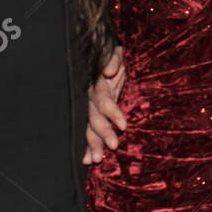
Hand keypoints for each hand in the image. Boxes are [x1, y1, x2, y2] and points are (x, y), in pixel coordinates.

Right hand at [83, 48, 126, 163]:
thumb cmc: (109, 55)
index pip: (104, 100)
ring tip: (95, 160)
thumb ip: (112, 61)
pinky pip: (88, 130)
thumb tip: (109, 72)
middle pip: (94, 117)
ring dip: (92, 144)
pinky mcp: (90, 113)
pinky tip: (87, 160)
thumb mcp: (113, 52)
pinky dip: (87, 145)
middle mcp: (89, 97)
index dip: (112, 112)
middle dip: (102, 133)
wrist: (97, 55)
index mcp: (96, 84)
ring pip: (89, 126)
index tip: (124, 125)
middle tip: (113, 146)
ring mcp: (88, 106)